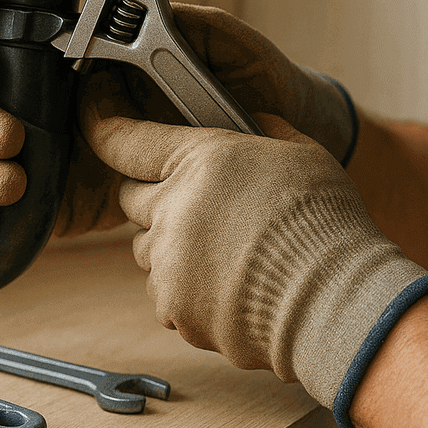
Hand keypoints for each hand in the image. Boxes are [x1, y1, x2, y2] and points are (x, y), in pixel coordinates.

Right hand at [0, 4, 358, 240]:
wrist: (278, 153)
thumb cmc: (251, 87)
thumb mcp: (225, 43)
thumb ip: (185, 23)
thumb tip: (143, 10)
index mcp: (83, 69)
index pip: (9, 59)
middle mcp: (59, 113)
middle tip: (11, 141)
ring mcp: (58, 163)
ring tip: (11, 186)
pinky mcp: (66, 210)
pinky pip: (9, 217)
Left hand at [83, 99, 427, 422]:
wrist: (336, 301)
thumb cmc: (325, 222)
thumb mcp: (301, 151)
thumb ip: (261, 130)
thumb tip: (249, 120)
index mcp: (199, 160)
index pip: (123, 138)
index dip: (101, 123)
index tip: (92, 118)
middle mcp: (172, 210)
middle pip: (130, 197)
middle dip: (153, 196)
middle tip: (197, 202)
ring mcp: (169, 264)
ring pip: (147, 249)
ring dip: (170, 245)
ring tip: (225, 251)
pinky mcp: (175, 309)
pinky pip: (165, 293)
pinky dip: (187, 289)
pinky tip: (230, 285)